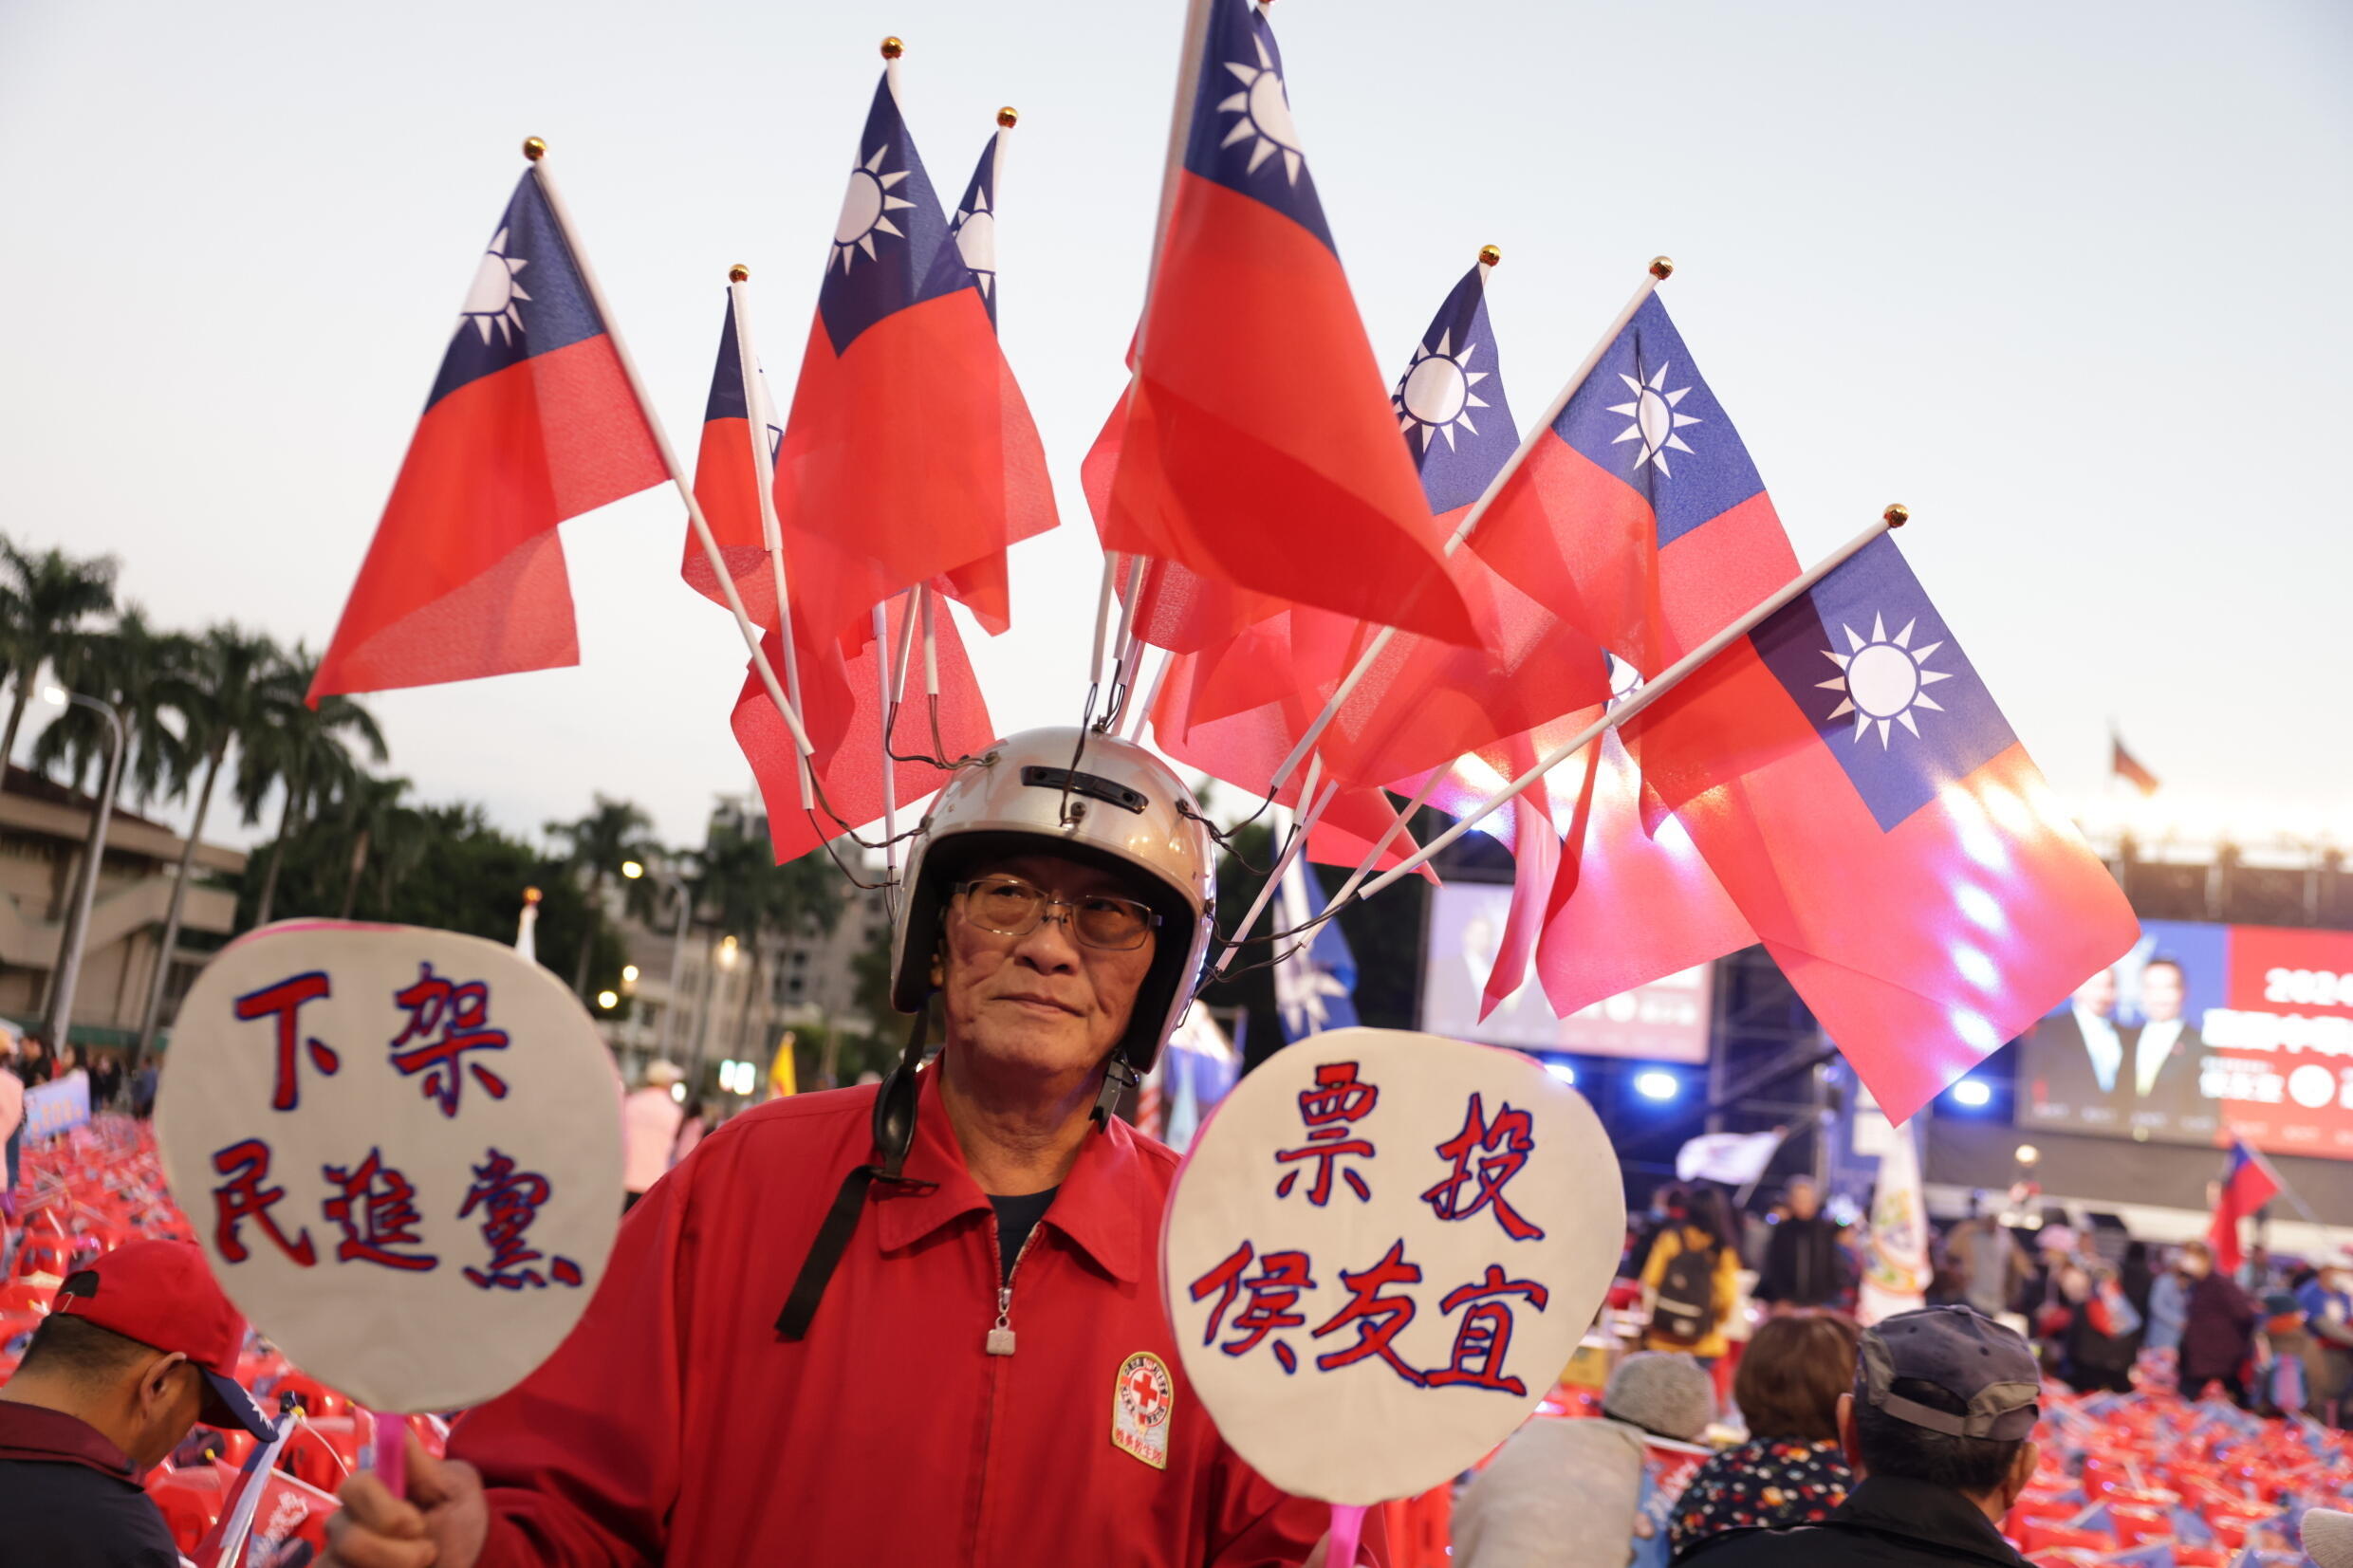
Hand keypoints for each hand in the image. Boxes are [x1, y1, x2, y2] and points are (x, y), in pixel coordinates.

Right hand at [324, 1428, 488, 1567]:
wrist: (470, 1561)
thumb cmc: (461, 1521)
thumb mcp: (456, 1490)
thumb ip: (425, 1467)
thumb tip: (398, 1427)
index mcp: (373, 1488)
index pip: (355, 1486)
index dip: (384, 1510)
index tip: (417, 1525)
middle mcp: (347, 1519)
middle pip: (346, 1536)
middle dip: (395, 1553)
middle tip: (428, 1552)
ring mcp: (336, 1555)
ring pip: (338, 1565)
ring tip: (420, 1567)